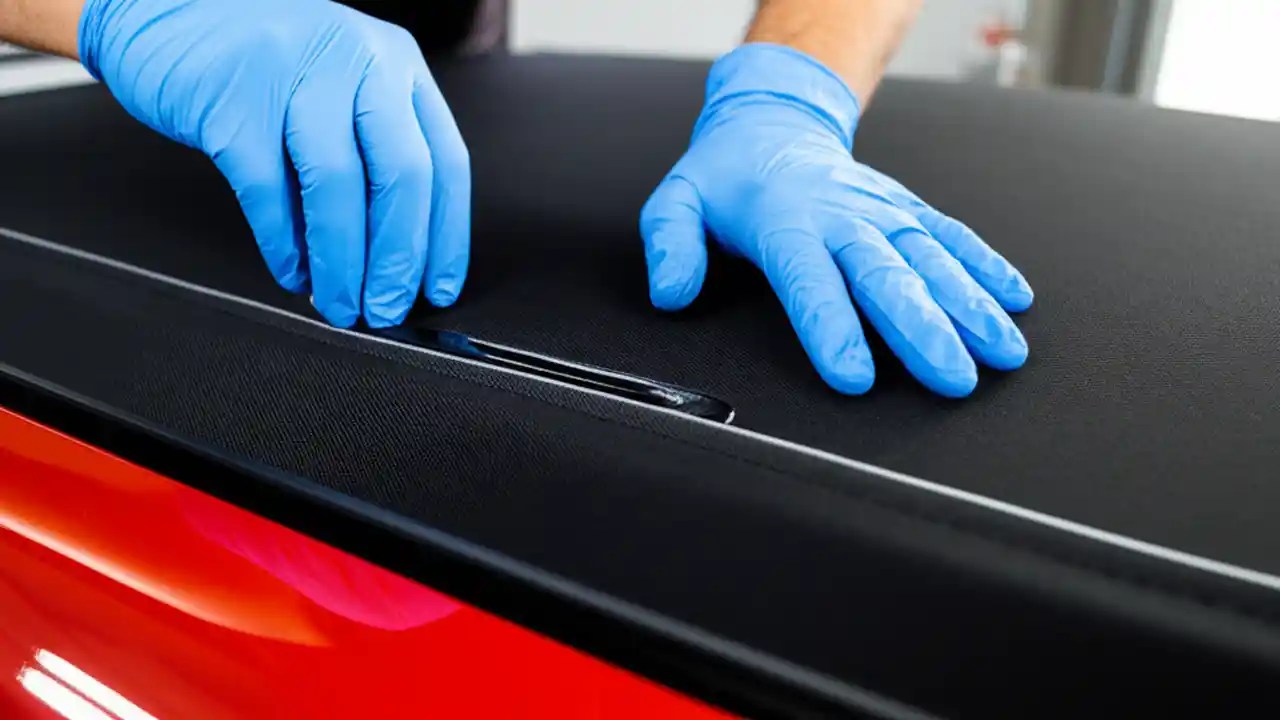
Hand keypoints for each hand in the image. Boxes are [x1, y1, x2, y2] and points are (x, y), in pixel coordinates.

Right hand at [80, 0, 469, 326]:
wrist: (158, 7)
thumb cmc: (259, 60)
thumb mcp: (338, 87)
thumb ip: (371, 153)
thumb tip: (391, 257)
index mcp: (396, 64)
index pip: (445, 162)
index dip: (446, 237)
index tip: (436, 289)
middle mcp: (357, 61)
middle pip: (402, 175)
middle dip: (396, 259)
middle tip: (385, 309)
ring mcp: (295, 74)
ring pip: (338, 187)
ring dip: (342, 262)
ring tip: (339, 304)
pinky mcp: (233, 101)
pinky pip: (269, 191)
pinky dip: (284, 244)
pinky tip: (292, 272)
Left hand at [641, 44, 1032, 396]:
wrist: (774, 122)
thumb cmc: (727, 175)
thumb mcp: (678, 200)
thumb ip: (670, 243)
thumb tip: (671, 291)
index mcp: (785, 220)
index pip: (810, 279)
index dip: (832, 327)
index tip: (853, 374)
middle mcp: (842, 215)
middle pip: (886, 275)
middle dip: (923, 328)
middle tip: (952, 376)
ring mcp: (881, 211)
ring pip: (931, 259)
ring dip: (970, 305)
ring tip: (1002, 351)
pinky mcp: (905, 210)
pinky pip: (951, 235)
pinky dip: (986, 266)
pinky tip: (1015, 300)